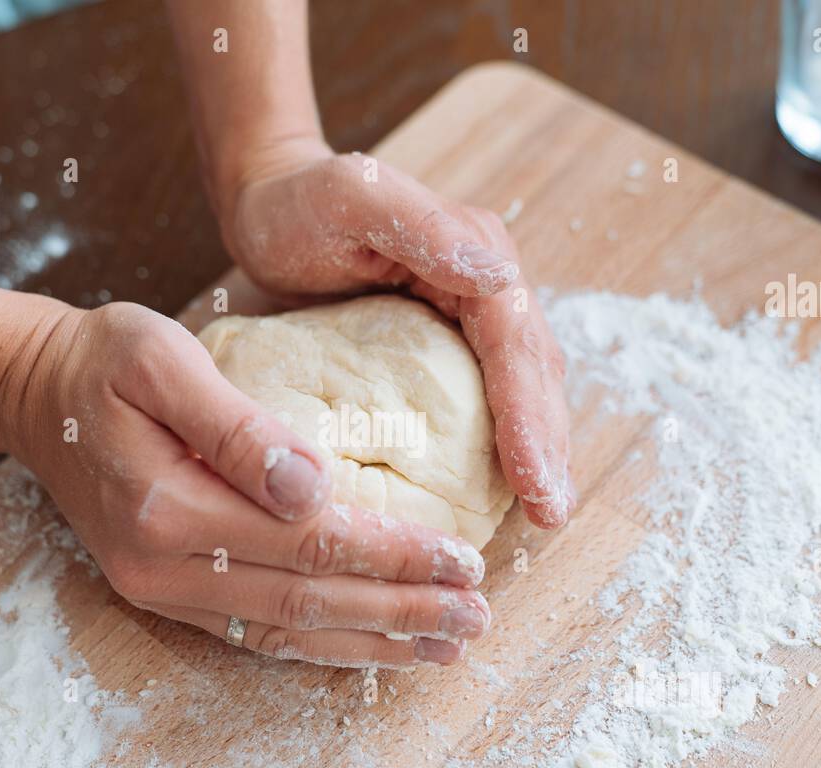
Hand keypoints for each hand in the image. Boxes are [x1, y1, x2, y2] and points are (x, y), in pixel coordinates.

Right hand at [0, 301, 490, 667]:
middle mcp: (165, 567)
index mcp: (170, 508)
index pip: (309, 545)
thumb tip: (312, 486)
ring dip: (373, 642)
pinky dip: (323, 645)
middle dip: (401, 610)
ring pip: (287, 633)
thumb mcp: (159, 359)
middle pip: (309, 603)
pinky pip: (256, 634)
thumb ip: (234, 425)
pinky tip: (373, 646)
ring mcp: (162, 590)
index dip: (393, 556)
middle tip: (478, 615)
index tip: (463, 557)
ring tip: (446, 645)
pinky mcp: (166, 594)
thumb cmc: (102, 362)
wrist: (32, 395)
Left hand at [218, 138, 574, 528]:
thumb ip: (421, 226)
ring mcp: (471, 319)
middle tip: (552, 515)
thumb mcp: (350, 198)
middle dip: (547, 446)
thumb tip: (500, 279)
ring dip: (538, 452)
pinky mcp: (446, 348)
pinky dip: (503, 445)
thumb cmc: (297, 206)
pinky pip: (488, 400)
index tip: (537, 480)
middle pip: (533, 374)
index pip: (515, 344)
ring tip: (544, 514)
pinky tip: (504, 490)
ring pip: (523, 391)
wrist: (268, 210)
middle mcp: (487, 286)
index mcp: (475, 253)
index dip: (529, 416)